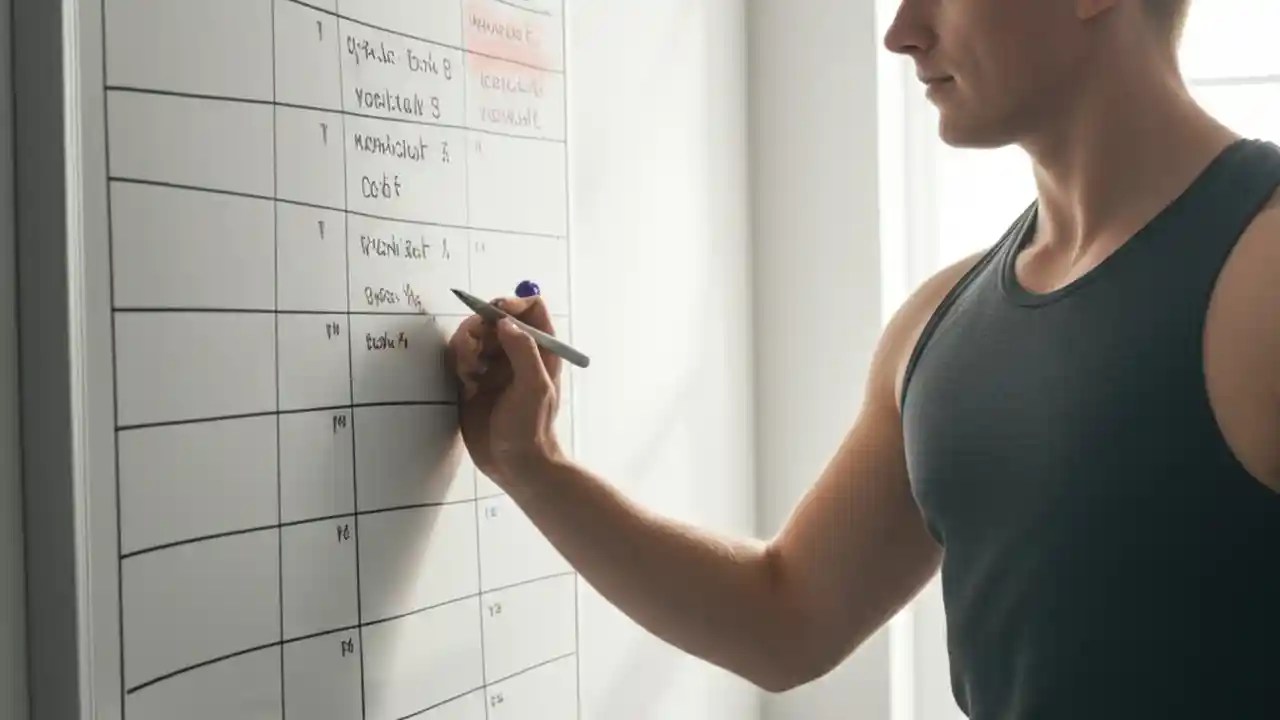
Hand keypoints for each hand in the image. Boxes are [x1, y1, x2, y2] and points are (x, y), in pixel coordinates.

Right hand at [447, 295, 564, 485]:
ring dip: (466, 345)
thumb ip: (524, 350)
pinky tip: (466, 382)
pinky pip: (460, 357)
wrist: (514, 465)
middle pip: (494, 318)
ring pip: (474, 336)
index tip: (494, 314)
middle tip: (474, 346)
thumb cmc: (531, 427)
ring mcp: (494, 367)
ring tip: (470, 370)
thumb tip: (505, 322)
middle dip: (480, 325)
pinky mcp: (473, 382)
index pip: (530, 308)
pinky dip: (458, 361)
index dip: (512, 304)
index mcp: (541, 349)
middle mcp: (517, 353)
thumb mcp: (534, 387)